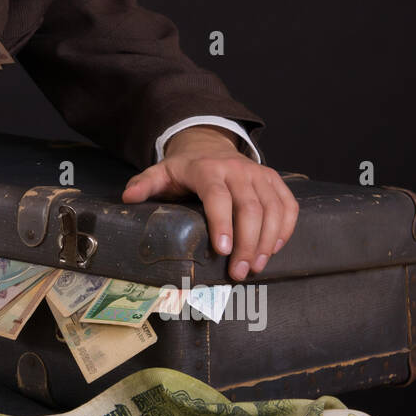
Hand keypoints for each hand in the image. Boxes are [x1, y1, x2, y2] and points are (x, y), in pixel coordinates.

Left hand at [121, 127, 298, 280]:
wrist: (210, 144)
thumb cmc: (185, 168)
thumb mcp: (161, 172)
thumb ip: (145, 184)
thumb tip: (128, 197)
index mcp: (208, 169)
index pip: (217, 196)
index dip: (222, 222)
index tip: (223, 250)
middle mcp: (238, 170)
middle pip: (250, 207)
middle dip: (247, 243)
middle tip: (240, 271)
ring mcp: (259, 174)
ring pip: (273, 208)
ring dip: (267, 241)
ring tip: (256, 267)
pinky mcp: (274, 180)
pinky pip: (288, 205)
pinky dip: (285, 229)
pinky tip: (273, 249)